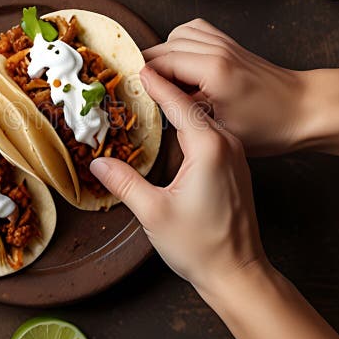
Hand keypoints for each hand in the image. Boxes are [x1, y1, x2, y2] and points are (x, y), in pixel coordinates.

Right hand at [90, 66, 267, 300]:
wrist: (239, 272)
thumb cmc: (201, 246)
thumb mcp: (154, 213)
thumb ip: (125, 183)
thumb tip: (98, 164)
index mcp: (209, 147)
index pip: (177, 103)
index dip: (155, 83)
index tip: (136, 66)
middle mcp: (226, 144)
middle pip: (192, 103)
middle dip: (165, 86)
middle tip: (136, 75)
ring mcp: (234, 154)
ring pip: (202, 116)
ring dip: (178, 103)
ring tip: (150, 93)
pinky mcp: (234, 165)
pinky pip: (209, 131)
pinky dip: (188, 121)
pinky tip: (172, 124)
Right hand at [143, 19, 306, 155]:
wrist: (307, 110)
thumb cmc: (270, 127)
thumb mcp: (219, 129)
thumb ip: (181, 111)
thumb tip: (152, 101)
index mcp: (212, 70)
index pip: (160, 64)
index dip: (140, 76)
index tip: (127, 89)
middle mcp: (217, 50)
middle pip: (165, 47)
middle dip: (147, 65)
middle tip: (136, 87)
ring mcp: (225, 44)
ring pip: (178, 35)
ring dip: (163, 53)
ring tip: (158, 79)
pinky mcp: (231, 44)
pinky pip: (194, 32)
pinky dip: (180, 44)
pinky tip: (180, 66)